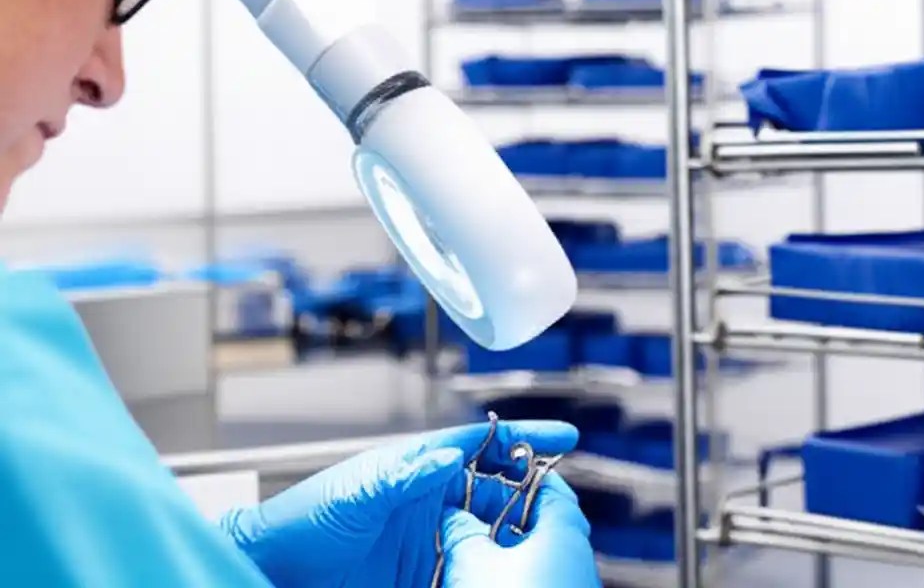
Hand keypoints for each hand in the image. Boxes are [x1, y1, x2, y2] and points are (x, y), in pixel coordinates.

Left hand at [219, 421, 578, 587]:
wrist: (274, 568)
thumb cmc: (302, 519)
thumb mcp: (356, 492)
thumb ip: (402, 475)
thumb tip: (446, 454)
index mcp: (416, 466)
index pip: (480, 444)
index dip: (521, 440)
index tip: (562, 438)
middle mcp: (429, 498)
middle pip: (494, 488)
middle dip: (530, 491)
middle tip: (561, 502)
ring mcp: (429, 536)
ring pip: (488, 530)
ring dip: (514, 534)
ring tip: (540, 541)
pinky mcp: (425, 572)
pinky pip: (470, 566)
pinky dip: (491, 568)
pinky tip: (505, 572)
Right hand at [441, 470, 600, 587]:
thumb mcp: (472, 564)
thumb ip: (460, 532)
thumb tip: (452, 516)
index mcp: (564, 533)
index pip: (548, 485)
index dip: (516, 475)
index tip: (486, 471)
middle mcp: (576, 559)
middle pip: (540, 522)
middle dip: (501, 515)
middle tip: (465, 511)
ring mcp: (569, 587)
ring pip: (536, 557)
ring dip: (501, 550)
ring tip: (463, 549)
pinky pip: (536, 583)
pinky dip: (509, 577)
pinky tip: (478, 583)